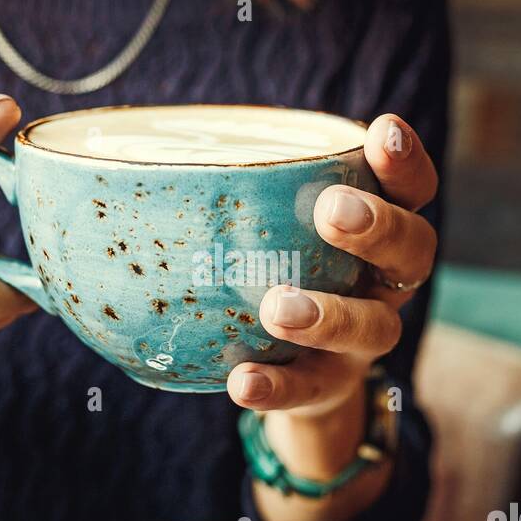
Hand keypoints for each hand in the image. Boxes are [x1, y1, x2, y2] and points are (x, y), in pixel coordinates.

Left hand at [227, 113, 437, 465]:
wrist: (295, 370)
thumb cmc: (278, 267)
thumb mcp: (270, 226)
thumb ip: (233, 190)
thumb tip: (108, 158)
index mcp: (380, 229)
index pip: (411, 189)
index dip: (405, 161)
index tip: (379, 131)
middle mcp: (386, 282)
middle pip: (412, 251)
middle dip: (378, 228)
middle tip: (332, 211)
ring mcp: (364, 339)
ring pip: (372, 327)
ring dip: (328, 315)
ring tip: (276, 307)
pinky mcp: (328, 387)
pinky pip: (308, 388)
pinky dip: (276, 385)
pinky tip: (241, 380)